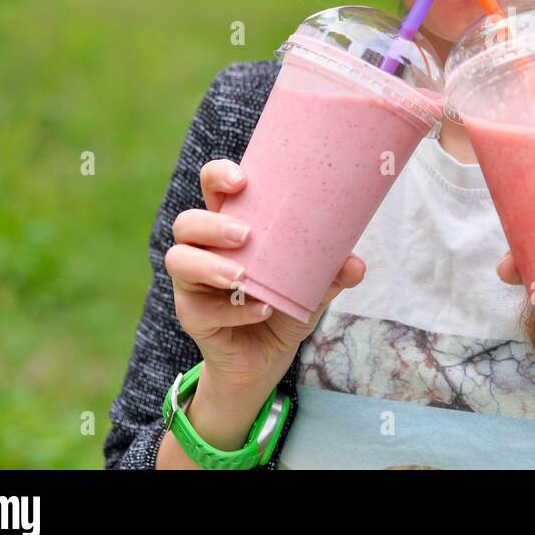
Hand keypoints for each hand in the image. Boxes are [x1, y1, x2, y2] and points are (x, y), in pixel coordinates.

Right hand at [165, 159, 365, 393]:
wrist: (268, 358)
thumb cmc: (285, 305)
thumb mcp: (314, 287)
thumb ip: (333, 274)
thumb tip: (355, 264)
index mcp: (230, 226)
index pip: (212, 189)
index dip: (218, 176)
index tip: (242, 179)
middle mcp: (204, 249)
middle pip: (187, 222)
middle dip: (212, 224)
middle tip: (246, 234)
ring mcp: (193, 282)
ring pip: (179, 260)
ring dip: (210, 265)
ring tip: (243, 276)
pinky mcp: (192, 315)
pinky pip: (200, 309)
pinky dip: (234, 309)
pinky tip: (262, 310)